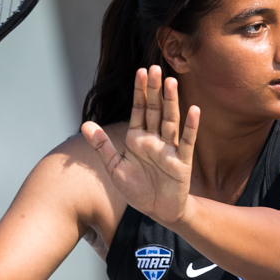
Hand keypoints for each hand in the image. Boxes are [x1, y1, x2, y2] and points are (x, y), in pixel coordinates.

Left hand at [81, 65, 198, 226]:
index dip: (140, 91)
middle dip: (154, 90)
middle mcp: (154, 139)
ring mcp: (169, 149)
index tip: (141, 71)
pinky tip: (194, 110)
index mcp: (137, 138)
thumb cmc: (137, 189)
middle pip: (155, 110)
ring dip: (171, 102)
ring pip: (171, 120)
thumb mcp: (114, 168)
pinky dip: (190, 126)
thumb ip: (102, 146)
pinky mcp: (181, 162)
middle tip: (155, 68)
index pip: (139, 109)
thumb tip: (85, 124)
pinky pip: (187, 142)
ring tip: (171, 82)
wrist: (158, 211)